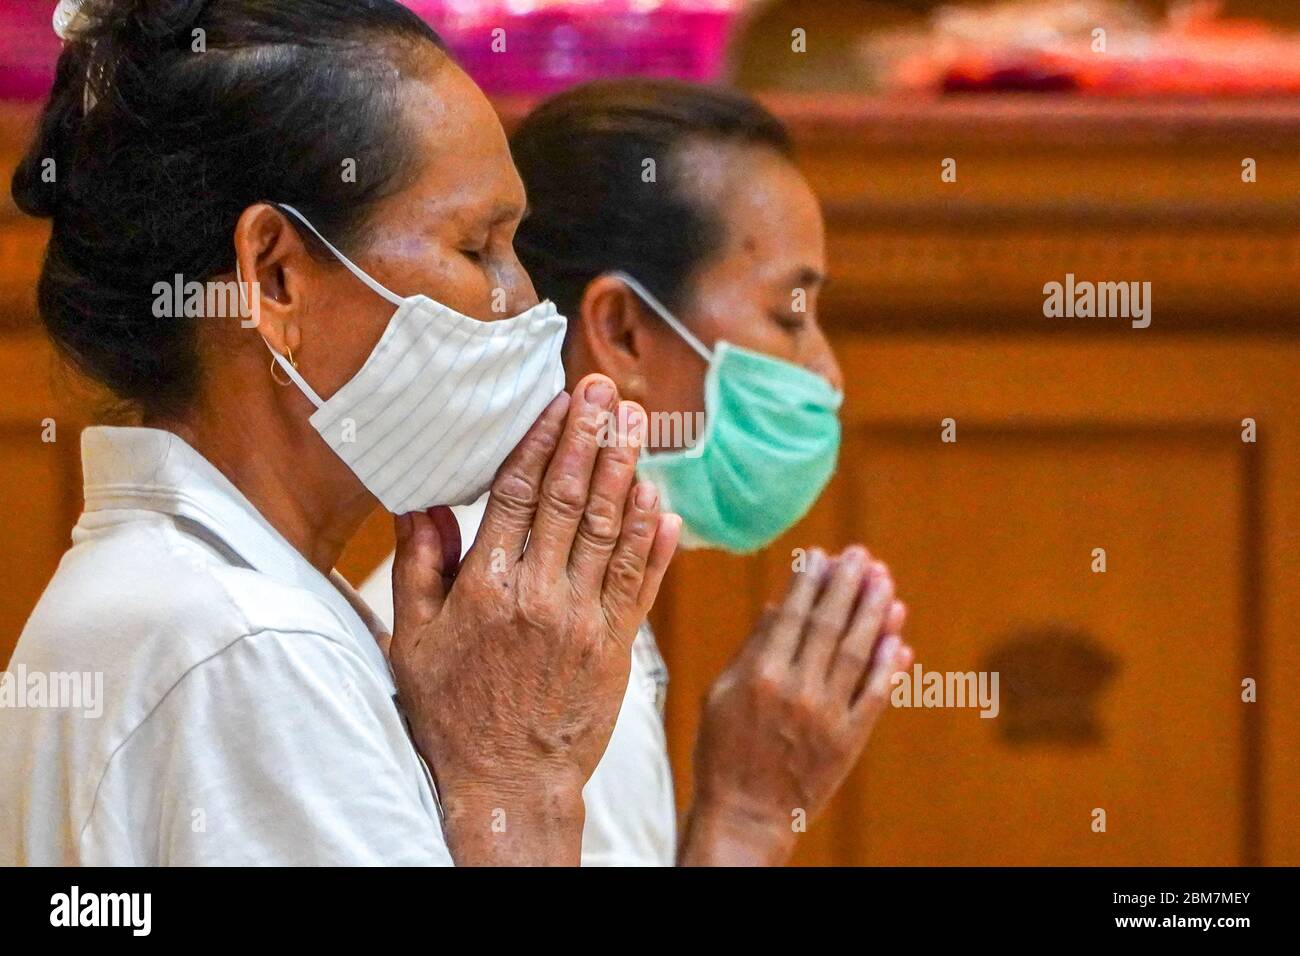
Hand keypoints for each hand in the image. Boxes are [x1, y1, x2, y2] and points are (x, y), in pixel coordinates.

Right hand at [389, 375, 680, 864]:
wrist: (509, 785)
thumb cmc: (452, 713)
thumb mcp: (413, 641)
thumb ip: (419, 568)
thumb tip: (422, 504)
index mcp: (488, 590)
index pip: (520, 496)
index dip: (542, 442)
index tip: (559, 401)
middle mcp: (542, 597)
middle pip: (573, 500)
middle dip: (591, 437)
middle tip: (606, 389)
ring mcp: (587, 621)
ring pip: (614, 530)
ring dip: (627, 471)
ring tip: (637, 422)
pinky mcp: (619, 646)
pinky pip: (643, 582)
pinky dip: (657, 540)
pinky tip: (664, 500)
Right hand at [681, 546, 912, 865]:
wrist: (745, 814)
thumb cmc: (723, 752)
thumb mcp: (721, 694)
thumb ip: (753, 648)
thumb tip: (781, 605)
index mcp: (759, 675)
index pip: (792, 616)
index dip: (810, 582)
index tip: (822, 555)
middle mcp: (795, 691)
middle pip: (828, 626)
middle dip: (846, 585)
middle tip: (861, 555)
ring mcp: (825, 716)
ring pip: (856, 653)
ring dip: (873, 614)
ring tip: (884, 582)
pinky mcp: (848, 741)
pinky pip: (874, 696)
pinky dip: (887, 666)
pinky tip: (897, 639)